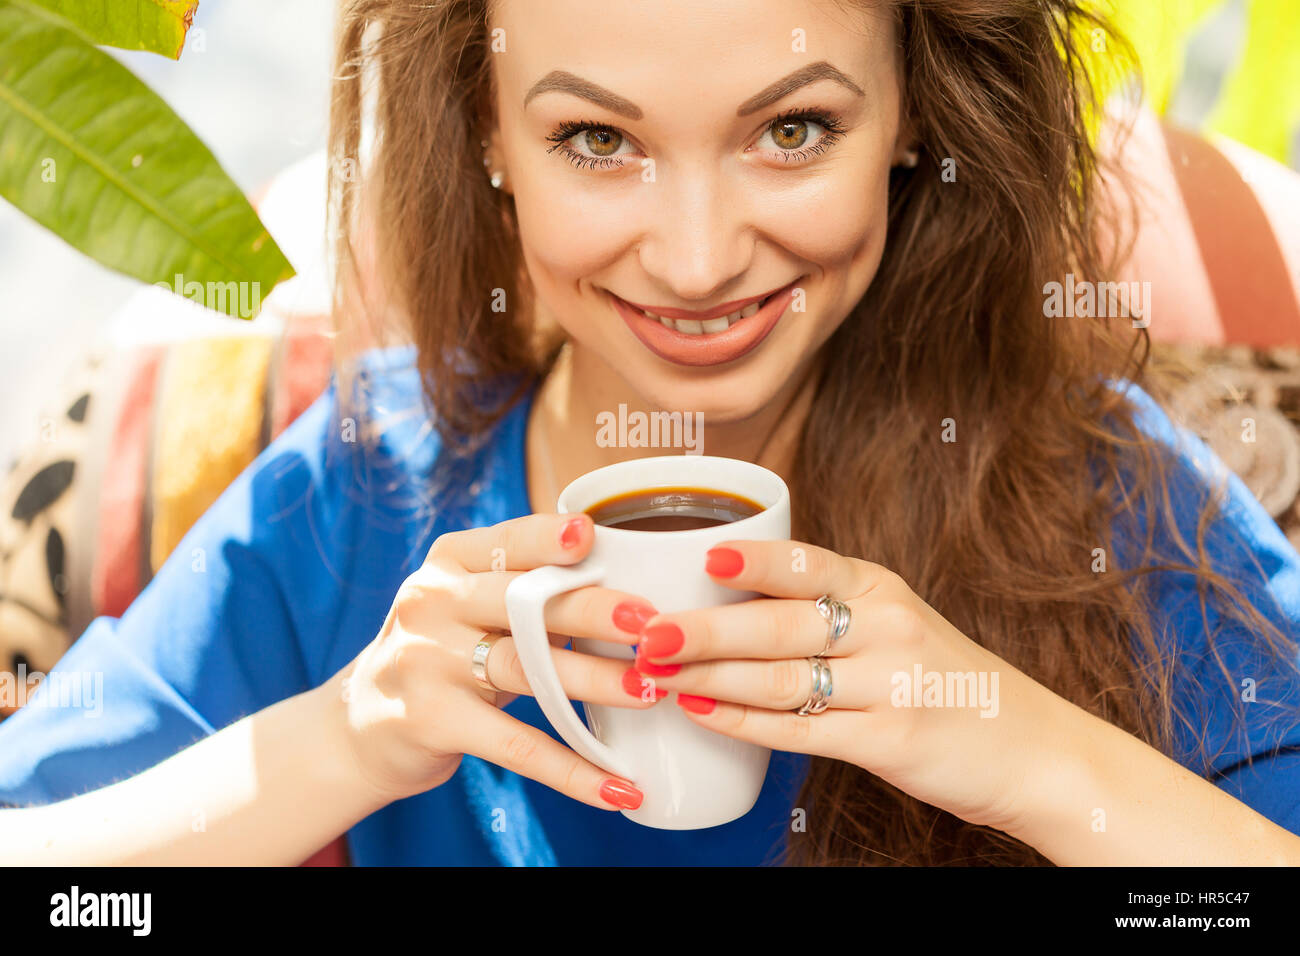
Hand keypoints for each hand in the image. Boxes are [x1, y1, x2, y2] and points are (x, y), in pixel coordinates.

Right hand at [327, 512, 664, 810]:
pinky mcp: (433, 721)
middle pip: (522, 601)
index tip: (593, 537)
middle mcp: (432, 602)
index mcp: (449, 561)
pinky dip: (571, 770)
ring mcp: (428, 662)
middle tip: (648, 624)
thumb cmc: (444, 652)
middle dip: (590, 610)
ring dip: (593, 682)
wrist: (361, 724)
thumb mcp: (468, 605)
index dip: (549, 539)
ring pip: (525, 668)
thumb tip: (627, 588)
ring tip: (649, 691)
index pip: (506, 540)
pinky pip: (515, 745)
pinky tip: (616, 787)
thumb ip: (527, 589)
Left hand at [631, 540, 1074, 833]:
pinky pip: (800, 730)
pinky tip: (703, 713)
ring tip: (656, 672)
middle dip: (704, 628)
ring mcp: (890, 685)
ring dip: (709, 675)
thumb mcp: (898, 624)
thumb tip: (729, 600)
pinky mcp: (888, 740)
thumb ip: (830, 609)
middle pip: (778, 623)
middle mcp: (887, 627)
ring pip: (780, 677)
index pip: (808, 563)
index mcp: (883, 588)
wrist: (1030, 750)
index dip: (753, 560)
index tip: (702, 558)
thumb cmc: (945, 681)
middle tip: (646, 632)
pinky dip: (744, 722)